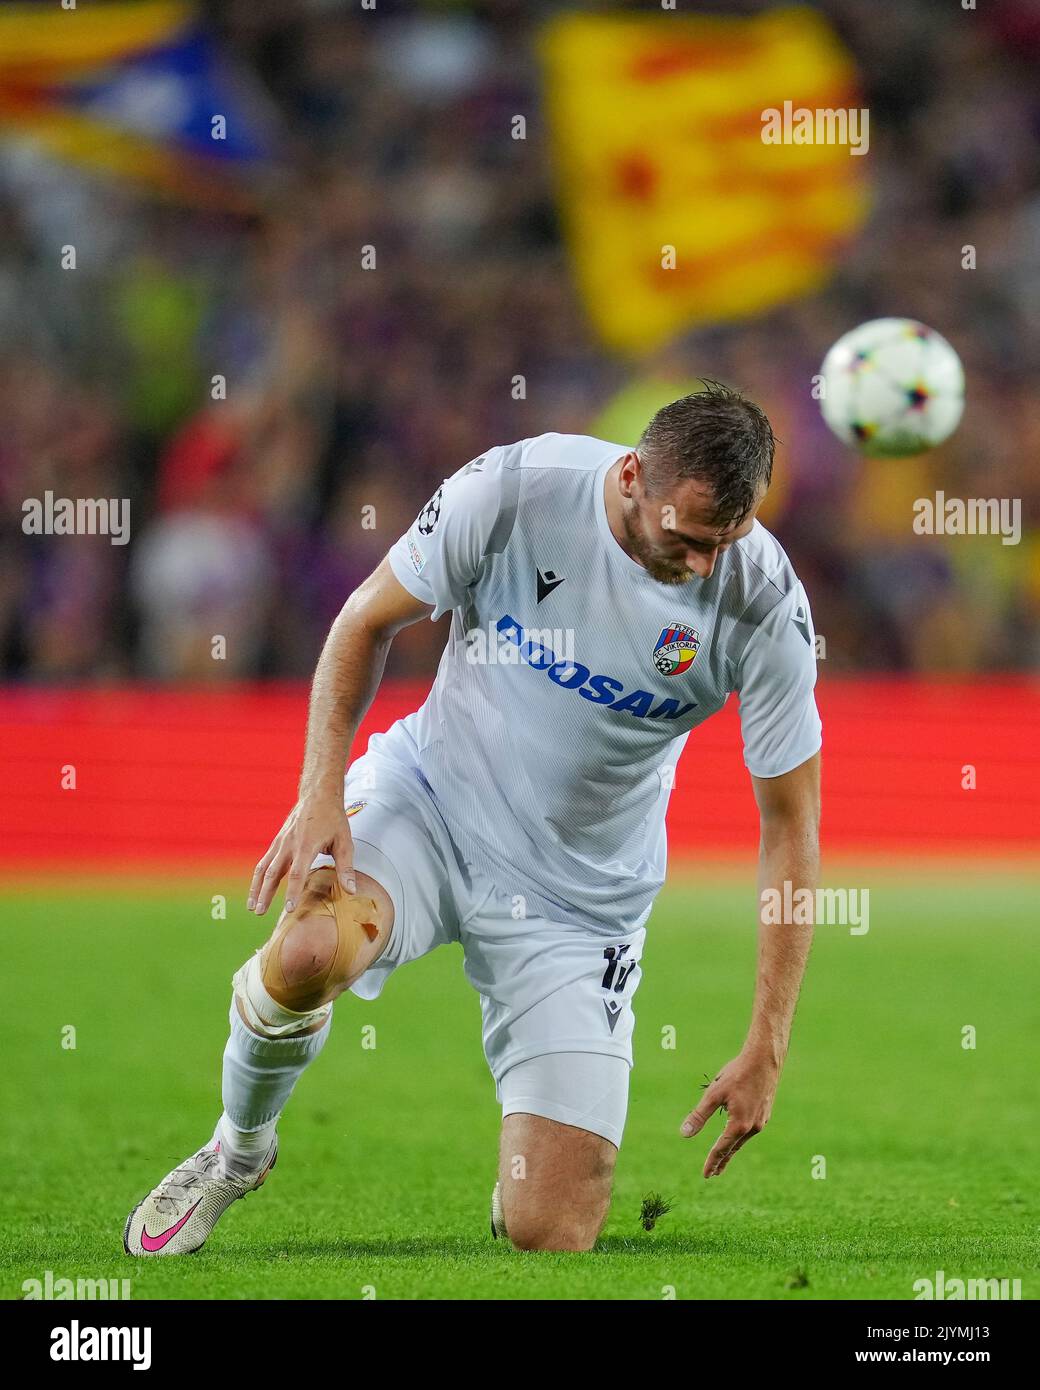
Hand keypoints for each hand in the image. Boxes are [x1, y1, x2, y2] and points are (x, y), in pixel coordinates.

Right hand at [247, 796, 355, 915]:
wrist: (318, 795)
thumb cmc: (333, 819)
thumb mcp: (344, 842)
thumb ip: (345, 868)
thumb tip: (351, 891)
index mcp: (307, 846)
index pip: (297, 874)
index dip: (293, 892)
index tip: (289, 909)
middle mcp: (290, 845)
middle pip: (274, 873)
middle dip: (266, 894)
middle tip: (260, 912)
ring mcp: (281, 842)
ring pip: (264, 868)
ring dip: (256, 888)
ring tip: (253, 907)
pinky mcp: (277, 841)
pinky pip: (264, 861)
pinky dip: (258, 877)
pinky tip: (256, 890)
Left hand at [679, 1048, 779, 1178]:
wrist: (765, 1060)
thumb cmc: (737, 1074)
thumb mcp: (714, 1094)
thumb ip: (699, 1115)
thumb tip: (684, 1134)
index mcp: (738, 1125)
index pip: (721, 1149)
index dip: (711, 1162)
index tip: (705, 1175)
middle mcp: (752, 1127)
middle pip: (733, 1148)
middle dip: (722, 1161)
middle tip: (714, 1174)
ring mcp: (761, 1121)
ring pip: (742, 1140)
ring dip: (732, 1149)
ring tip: (724, 1157)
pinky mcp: (765, 1113)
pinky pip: (750, 1130)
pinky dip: (740, 1137)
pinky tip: (738, 1135)